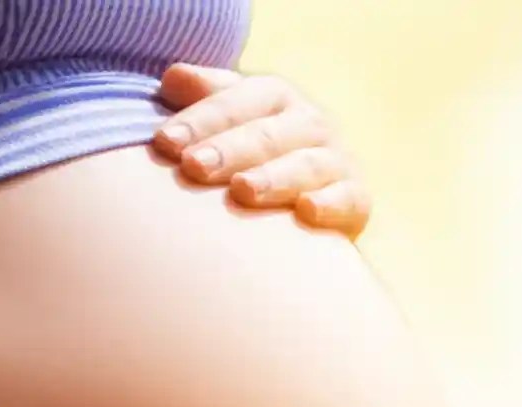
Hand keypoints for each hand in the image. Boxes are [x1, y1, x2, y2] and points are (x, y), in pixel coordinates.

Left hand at [153, 64, 372, 240]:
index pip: (237, 101)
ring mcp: (337, 160)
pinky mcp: (356, 198)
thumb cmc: (256, 152)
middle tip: (194, 167)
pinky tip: (306, 210)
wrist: (313, 191)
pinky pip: (347, 199)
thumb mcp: (232, 117)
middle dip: (230, 150)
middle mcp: (311, 122)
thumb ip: (206, 98)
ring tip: (242, 190)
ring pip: (306, 165)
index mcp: (276, 96)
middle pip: (269, 133)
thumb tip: (173, 80)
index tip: (165, 143)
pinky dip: (330, 204)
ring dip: (274, 177)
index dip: (201, 120)